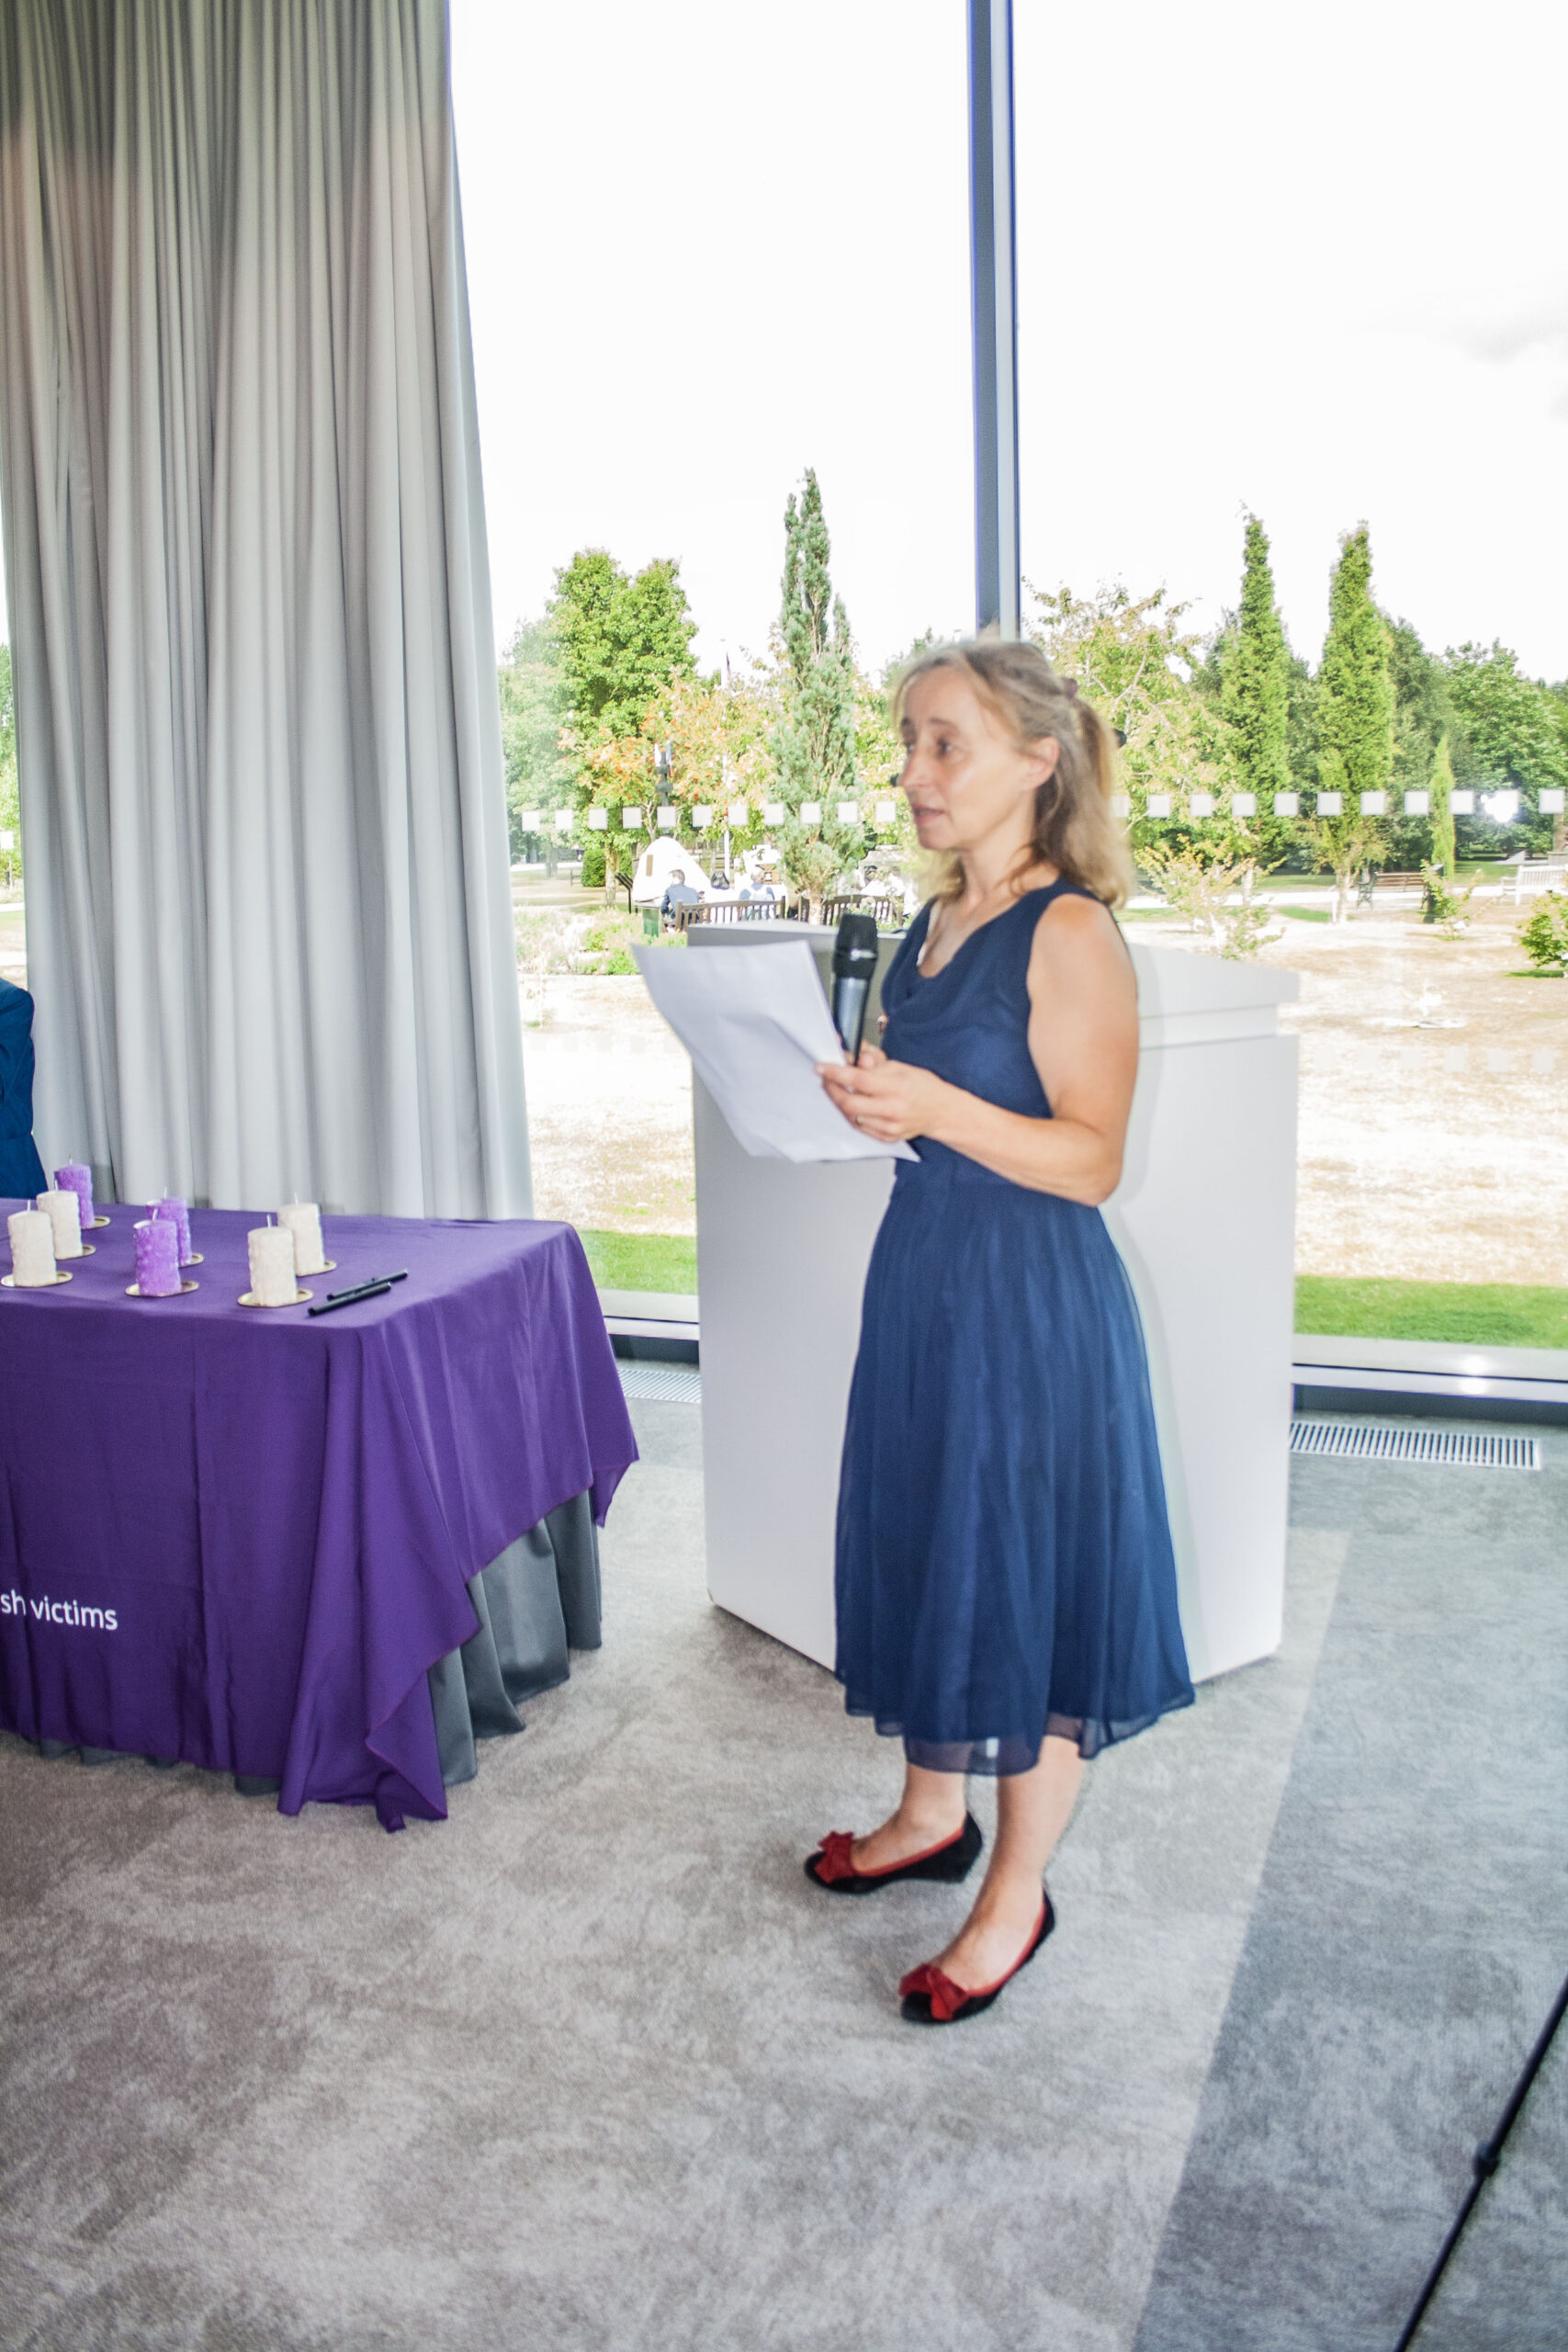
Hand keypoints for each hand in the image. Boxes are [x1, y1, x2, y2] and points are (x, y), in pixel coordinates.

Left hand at [815, 1044, 946, 1142]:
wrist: (941, 1112)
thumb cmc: (923, 1087)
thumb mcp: (900, 1067)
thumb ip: (875, 1062)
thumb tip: (855, 1056)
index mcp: (897, 1087)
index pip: (858, 1079)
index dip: (835, 1073)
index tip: (821, 1067)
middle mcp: (892, 1110)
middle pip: (849, 1103)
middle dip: (831, 1089)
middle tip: (826, 1079)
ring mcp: (888, 1127)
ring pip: (851, 1116)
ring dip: (839, 1101)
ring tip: (838, 1089)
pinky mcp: (886, 1138)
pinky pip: (859, 1126)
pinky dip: (850, 1114)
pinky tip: (851, 1104)